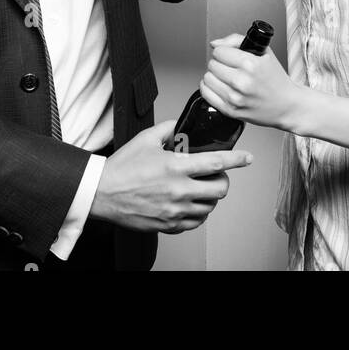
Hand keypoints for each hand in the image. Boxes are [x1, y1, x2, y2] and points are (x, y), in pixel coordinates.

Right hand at [90, 120, 253, 232]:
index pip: (216, 163)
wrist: (101, 193)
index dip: (237, 160)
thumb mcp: (145, 139)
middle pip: (219, 190)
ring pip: (209, 207)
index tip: (247, 158)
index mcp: (175, 167)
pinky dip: (197, 213)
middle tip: (216, 176)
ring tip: (199, 189)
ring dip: (209, 197)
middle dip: (223, 181)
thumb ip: (168, 129)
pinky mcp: (168, 225)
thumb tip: (181, 124)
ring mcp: (174, 210)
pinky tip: (189, 204)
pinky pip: (195, 222)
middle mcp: (178, 190)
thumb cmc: (121, 168)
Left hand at [202, 34, 305, 131]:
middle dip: (220, 64)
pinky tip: (221, 88)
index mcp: (250, 64)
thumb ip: (236, 41)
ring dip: (214, 77)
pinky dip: (210, 89)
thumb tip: (214, 44)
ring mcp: (235, 98)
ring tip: (226, 78)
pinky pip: (207, 95)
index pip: (218, 52)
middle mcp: (241, 82)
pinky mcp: (230, 111)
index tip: (230, 56)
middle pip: (212, 65)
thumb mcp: (264, 52)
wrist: (287, 105)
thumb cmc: (276, 79)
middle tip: (231, 68)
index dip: (224, 52)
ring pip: (207, 79)